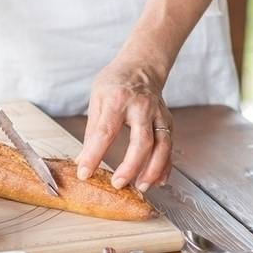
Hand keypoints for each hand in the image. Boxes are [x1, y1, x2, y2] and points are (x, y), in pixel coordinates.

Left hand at [78, 61, 172, 190]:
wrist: (142, 66)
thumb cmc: (115, 83)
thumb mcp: (96, 99)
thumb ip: (92, 131)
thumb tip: (82, 160)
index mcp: (118, 101)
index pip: (105, 131)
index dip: (94, 155)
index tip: (84, 173)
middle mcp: (142, 108)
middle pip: (142, 142)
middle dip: (131, 166)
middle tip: (118, 183)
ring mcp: (159, 115)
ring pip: (162, 146)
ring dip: (153, 170)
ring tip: (141, 186)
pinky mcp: (168, 122)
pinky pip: (170, 147)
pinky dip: (166, 166)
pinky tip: (158, 180)